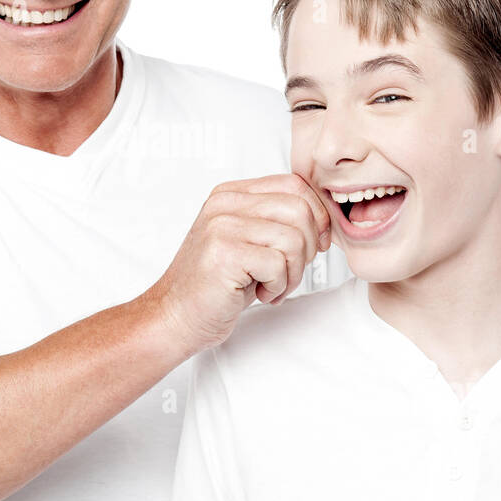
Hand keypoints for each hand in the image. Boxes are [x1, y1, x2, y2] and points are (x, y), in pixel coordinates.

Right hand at [146, 173, 331, 354]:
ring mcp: (221, 226)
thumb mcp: (249, 242)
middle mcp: (224, 204)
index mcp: (231, 194)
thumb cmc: (216, 285)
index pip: (294, 184)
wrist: (176, 316)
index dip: (317, 215)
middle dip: (308, 248)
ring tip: (273, 286)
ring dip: (293, 273)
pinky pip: (278, 264)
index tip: (316, 243)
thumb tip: (324, 219)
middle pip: (300, 210)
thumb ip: (278, 221)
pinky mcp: (224, 253)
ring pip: (294, 239)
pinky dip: (279, 286)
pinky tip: (260, 293)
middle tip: (289, 272)